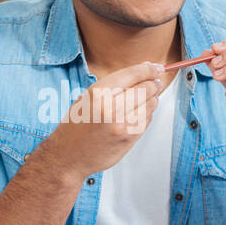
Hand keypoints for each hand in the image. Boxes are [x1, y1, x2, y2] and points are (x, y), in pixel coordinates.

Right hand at [40, 61, 165, 180]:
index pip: (132, 74)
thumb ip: (113, 85)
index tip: (157, 68)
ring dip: (152, 99)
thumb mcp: (87, 97)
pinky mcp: (130, 138)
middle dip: (153, 83)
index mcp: (98, 94)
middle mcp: (111, 109)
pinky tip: (137, 113)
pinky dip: (147, 114)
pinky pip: (147, 120)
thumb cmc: (75, 126)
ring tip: (144, 98)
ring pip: (150, 104)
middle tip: (154, 82)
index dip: (149, 69)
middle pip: (146, 88)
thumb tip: (142, 72)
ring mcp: (123, 125)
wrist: (68, 156)